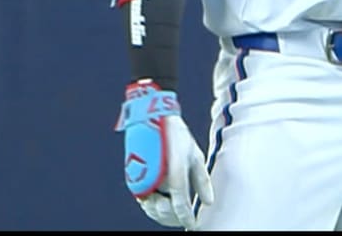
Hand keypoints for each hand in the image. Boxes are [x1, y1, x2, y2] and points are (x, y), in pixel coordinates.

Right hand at [115, 82, 213, 228]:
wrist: (152, 116)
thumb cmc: (176, 134)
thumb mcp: (195, 155)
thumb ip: (201, 181)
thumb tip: (208, 202)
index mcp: (174, 173)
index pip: (180, 206)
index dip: (187, 219)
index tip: (193, 225)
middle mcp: (157, 178)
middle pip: (165, 212)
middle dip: (175, 218)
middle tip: (185, 219)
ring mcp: (143, 178)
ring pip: (152, 208)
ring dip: (163, 214)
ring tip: (173, 213)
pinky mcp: (134, 176)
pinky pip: (144, 198)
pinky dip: (153, 205)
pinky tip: (161, 204)